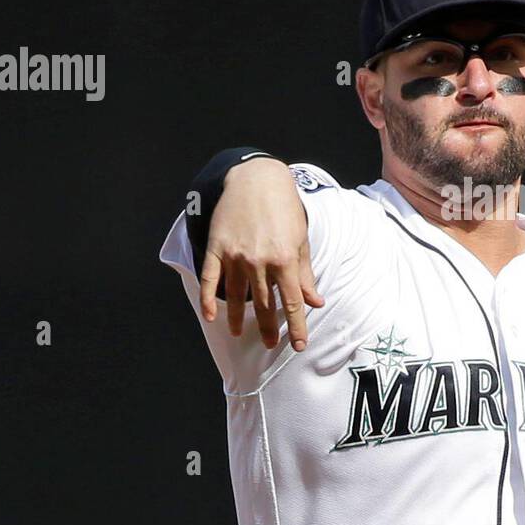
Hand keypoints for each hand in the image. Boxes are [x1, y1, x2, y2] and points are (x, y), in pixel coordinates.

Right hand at [198, 159, 323, 350]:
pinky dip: (209, 299)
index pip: (292, 303)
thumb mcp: (301, 239)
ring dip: (238, 318)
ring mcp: (235, 255)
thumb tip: (315, 302)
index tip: (299, 345)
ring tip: (239, 332)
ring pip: (237, 296)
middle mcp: (260, 261)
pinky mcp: (216, 247)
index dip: (297, 327)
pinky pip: (210, 279)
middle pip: (264, 304)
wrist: (255, 179)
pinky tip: (210, 315)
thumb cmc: (284, 209)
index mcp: (285, 259)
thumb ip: (305, 274)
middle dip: (268, 328)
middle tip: (269, 344)